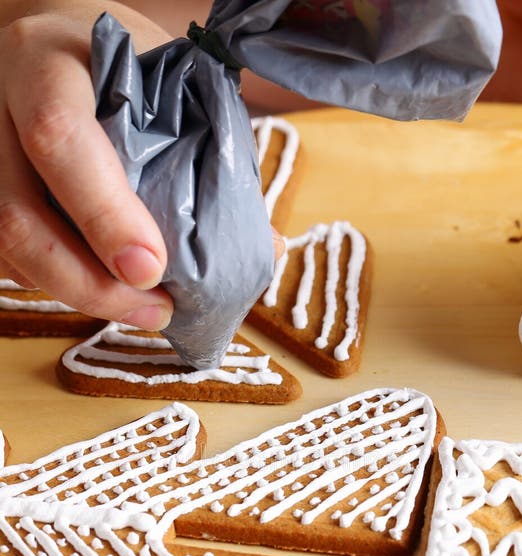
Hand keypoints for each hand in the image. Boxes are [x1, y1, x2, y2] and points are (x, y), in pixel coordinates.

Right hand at [0, 1, 284, 329]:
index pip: (59, 136)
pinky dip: (60, 286)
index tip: (151, 268)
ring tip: (145, 311)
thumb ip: (207, 153)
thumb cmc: (123, 68)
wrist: (57, 45)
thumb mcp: (168, 82)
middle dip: (90, 282)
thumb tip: (264, 246)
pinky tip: (106, 292)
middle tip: (156, 310)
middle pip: (18, 216)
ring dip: (78, 295)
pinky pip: (9, 260)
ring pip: (10, 249)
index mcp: (46, 66)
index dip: (103, 212)